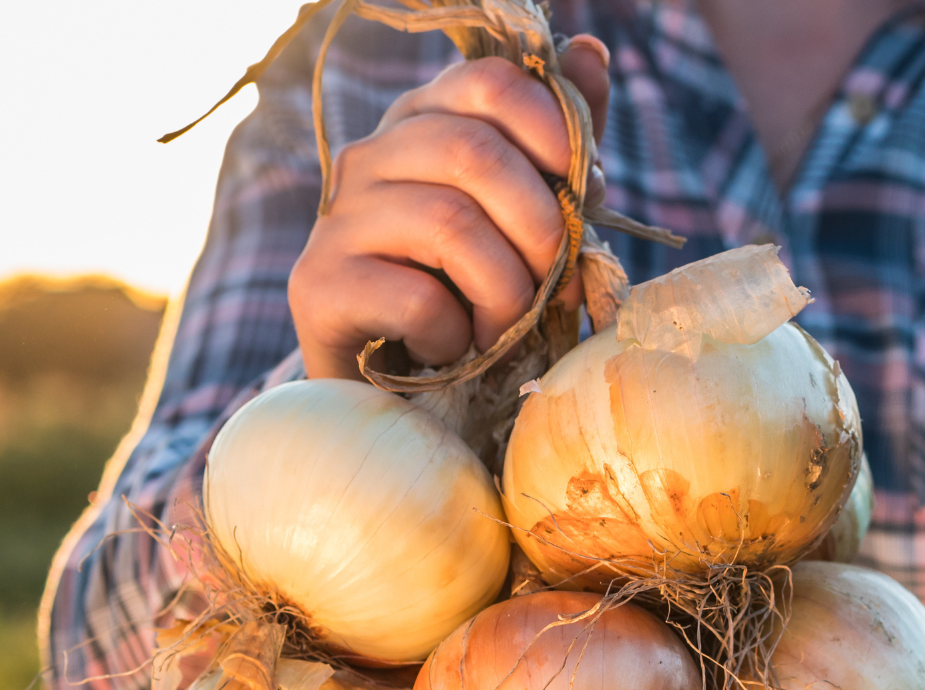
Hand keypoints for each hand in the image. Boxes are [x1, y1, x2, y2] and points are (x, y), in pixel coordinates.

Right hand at [289, 38, 610, 379]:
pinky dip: (455, 335)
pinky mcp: (318, 284)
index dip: (554, 131)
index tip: (588, 194)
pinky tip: (450, 351)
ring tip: (506, 330)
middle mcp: (370, 157)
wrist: (388, 386)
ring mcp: (338, 218)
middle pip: (474, 154)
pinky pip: (416, 298)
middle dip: (541, 229)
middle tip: (561, 286)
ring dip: (505, 293)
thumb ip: (555, 154)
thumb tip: (592, 55)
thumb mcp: (519, 226)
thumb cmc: (463, 299)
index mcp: (422, 125)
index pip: (489, 83)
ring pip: (449, 225)